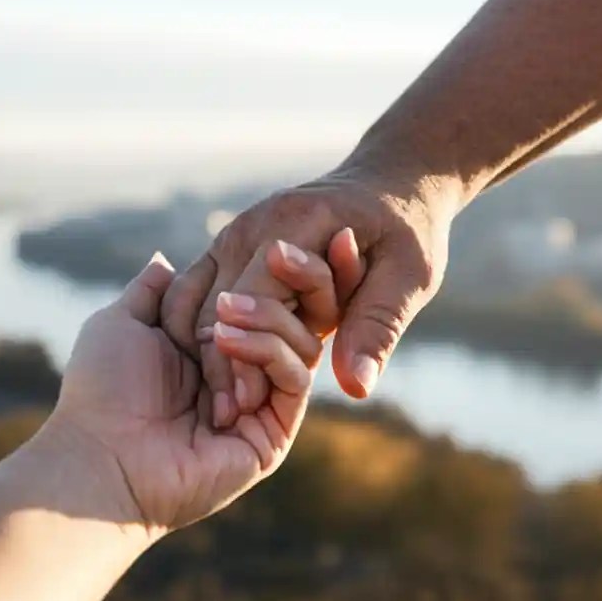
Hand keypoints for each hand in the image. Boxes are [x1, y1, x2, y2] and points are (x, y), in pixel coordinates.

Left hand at [50, 247, 337, 535]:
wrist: (100, 455)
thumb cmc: (101, 392)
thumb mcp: (122, 323)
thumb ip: (152, 290)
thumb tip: (164, 258)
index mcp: (212, 349)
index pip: (263, 298)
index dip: (274, 268)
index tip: (279, 235)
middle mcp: (243, 376)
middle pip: (295, 316)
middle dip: (295, 278)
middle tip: (279, 249)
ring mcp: (261, 407)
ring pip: (301, 344)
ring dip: (267, 316)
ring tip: (224, 310)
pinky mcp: (272, 436)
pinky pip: (295, 380)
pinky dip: (266, 350)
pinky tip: (225, 339)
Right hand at [161, 169, 459, 426]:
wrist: (387, 186)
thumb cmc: (404, 231)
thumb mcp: (409, 276)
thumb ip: (377, 328)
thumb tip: (356, 387)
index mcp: (298, 222)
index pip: (256, 295)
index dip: (250, 353)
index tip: (249, 404)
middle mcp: (253, 224)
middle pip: (216, 303)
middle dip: (220, 361)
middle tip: (229, 414)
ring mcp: (233, 233)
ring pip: (193, 301)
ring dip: (201, 351)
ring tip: (218, 401)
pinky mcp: (225, 248)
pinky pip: (192, 294)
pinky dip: (194, 334)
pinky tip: (209, 373)